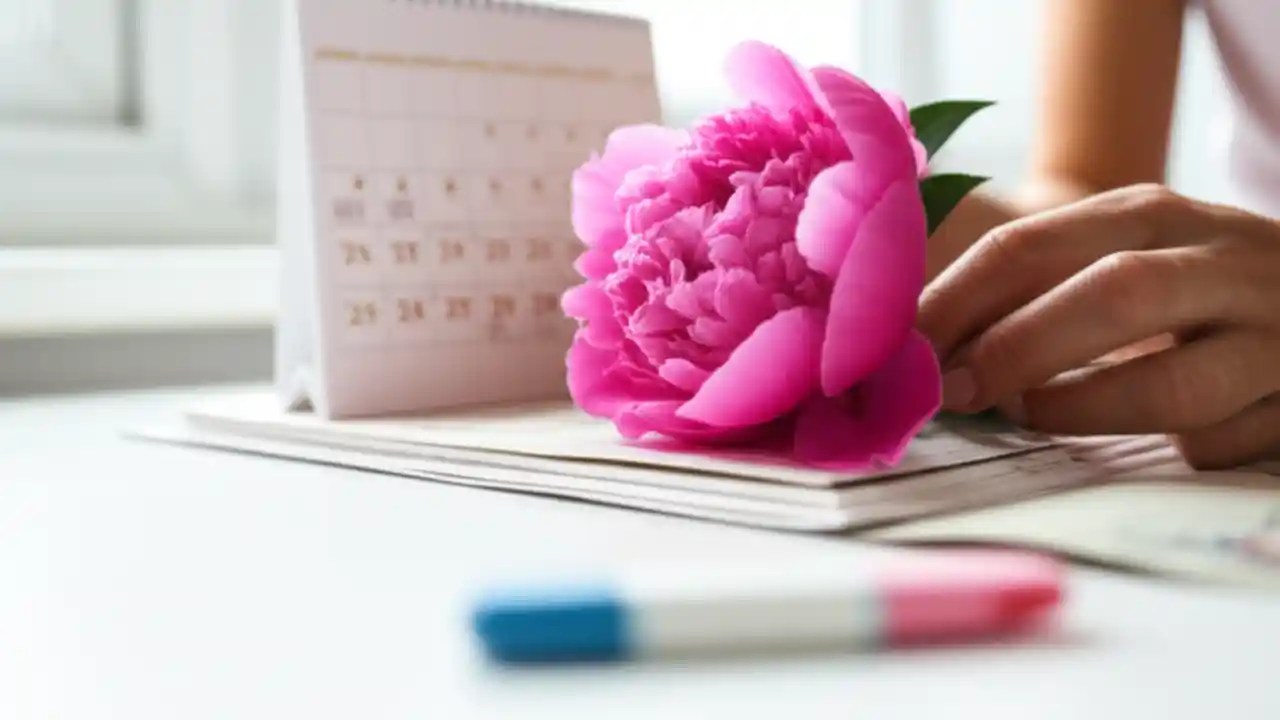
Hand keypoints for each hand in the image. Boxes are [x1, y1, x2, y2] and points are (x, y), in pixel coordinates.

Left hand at [919, 184, 1279, 468]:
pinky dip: (1172, 454)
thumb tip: (922, 344)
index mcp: (1151, 215)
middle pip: (1112, 295)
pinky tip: (1152, 451)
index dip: (957, 300)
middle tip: (952, 394)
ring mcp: (1275, 335)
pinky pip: (1224, 443)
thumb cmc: (1194, 286)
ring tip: (1029, 418)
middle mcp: (1220, 261)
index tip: (904, 349)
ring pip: (1176, 384)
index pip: (1033, 247)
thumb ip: (1034, 287)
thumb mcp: (1123, 253)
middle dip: (1017, 349)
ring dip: (1084, 409)